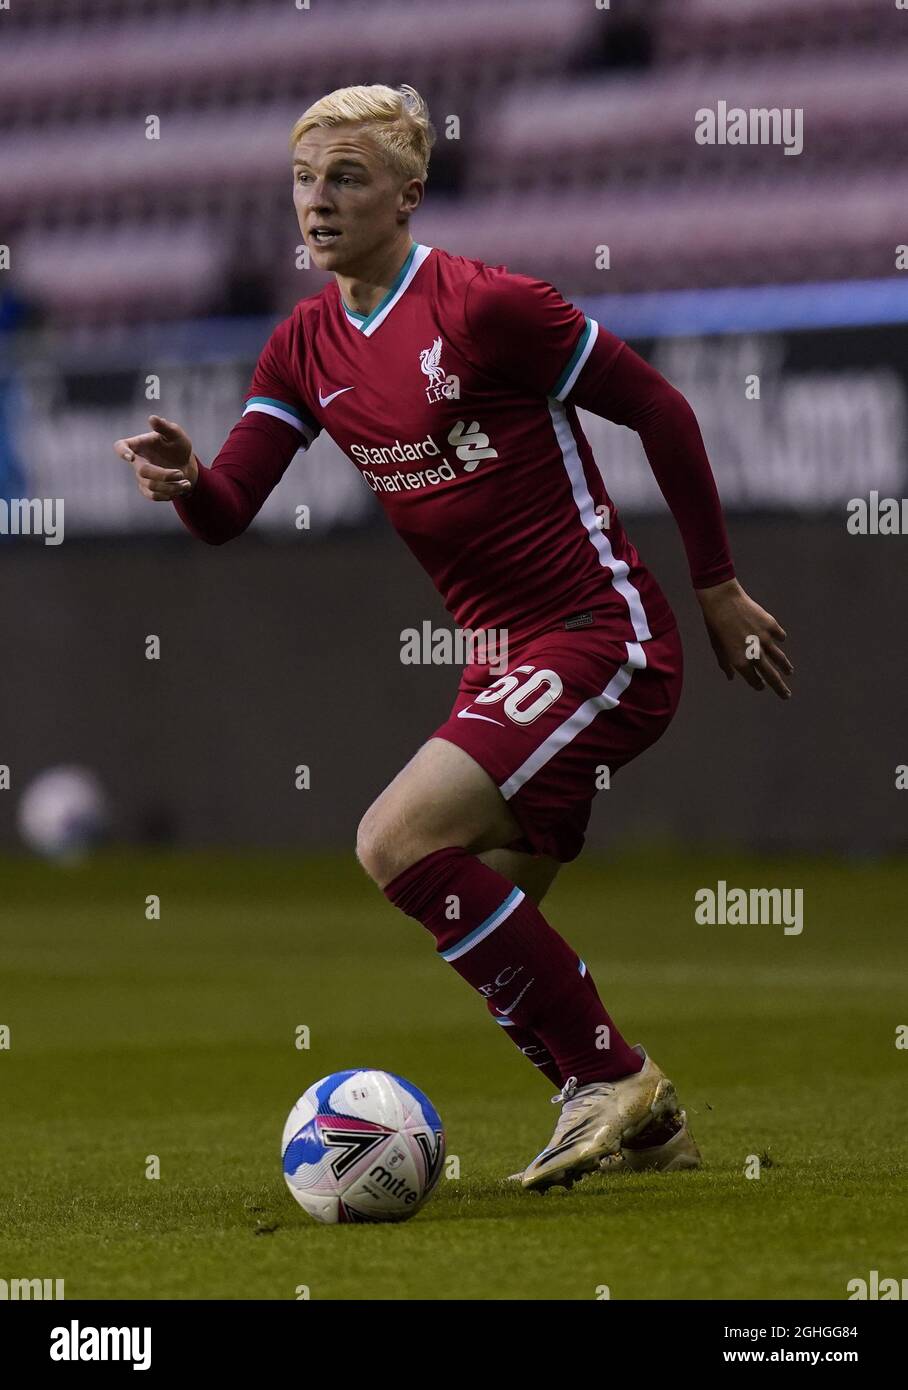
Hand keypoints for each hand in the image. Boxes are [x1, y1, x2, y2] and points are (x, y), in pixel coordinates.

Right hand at [113, 415, 198, 500]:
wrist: (186, 464)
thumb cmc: (178, 446)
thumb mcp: (176, 434)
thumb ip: (165, 427)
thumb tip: (152, 418)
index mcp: (139, 445)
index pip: (121, 446)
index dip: (122, 452)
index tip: (131, 457)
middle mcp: (137, 461)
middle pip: (143, 472)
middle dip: (164, 475)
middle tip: (181, 474)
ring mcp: (141, 476)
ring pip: (151, 486)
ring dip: (171, 486)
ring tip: (186, 482)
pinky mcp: (147, 489)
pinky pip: (154, 496)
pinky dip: (169, 494)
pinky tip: (180, 488)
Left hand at [696, 578, 792, 698]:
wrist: (723, 600)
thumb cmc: (716, 625)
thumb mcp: (717, 647)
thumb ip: (725, 664)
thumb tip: (730, 677)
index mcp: (740, 661)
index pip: (753, 680)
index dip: (757, 684)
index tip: (761, 687)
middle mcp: (755, 653)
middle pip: (771, 676)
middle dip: (779, 687)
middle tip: (786, 696)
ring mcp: (765, 639)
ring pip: (780, 658)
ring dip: (785, 667)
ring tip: (789, 672)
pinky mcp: (771, 625)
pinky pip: (780, 636)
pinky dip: (780, 639)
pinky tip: (780, 640)